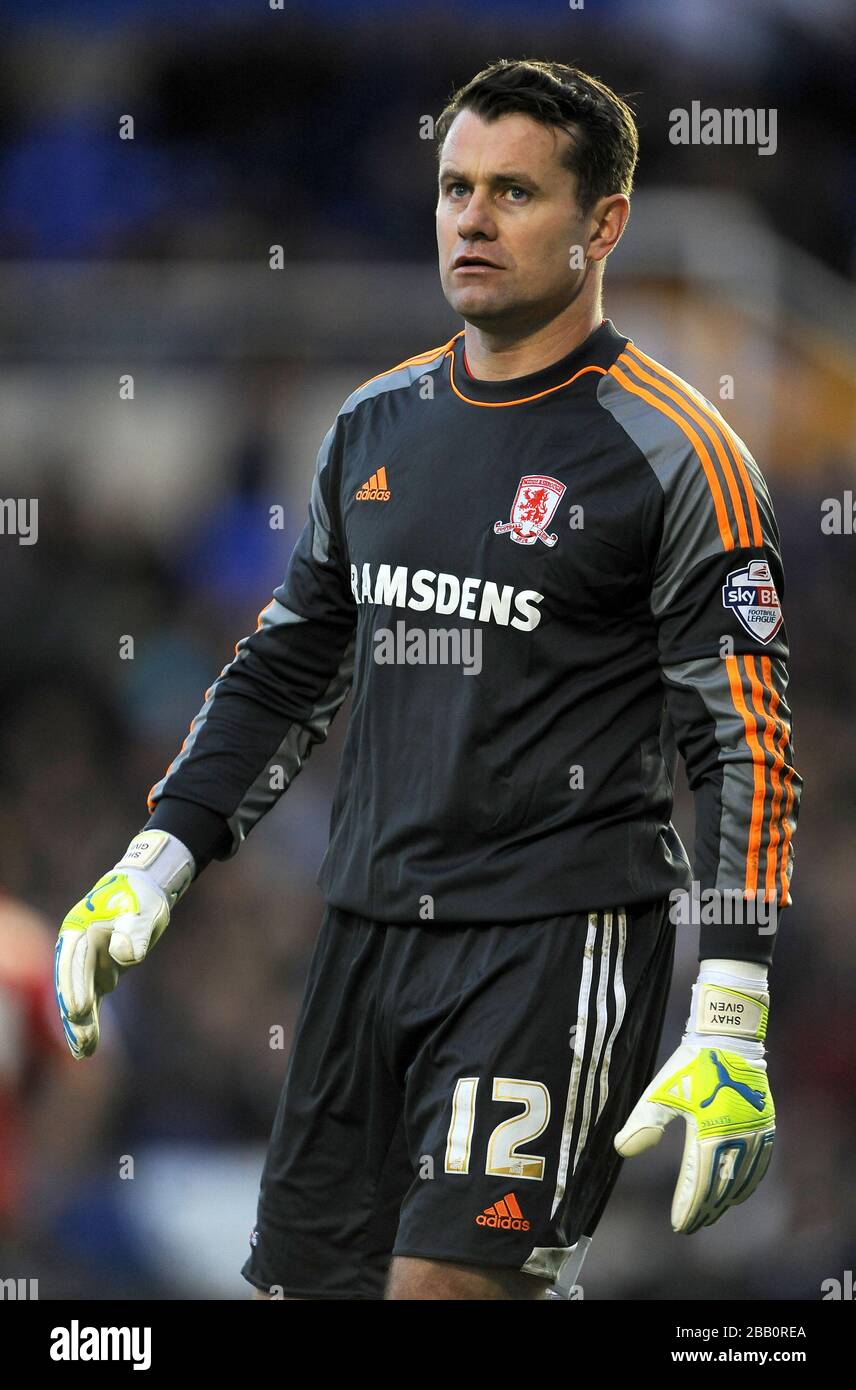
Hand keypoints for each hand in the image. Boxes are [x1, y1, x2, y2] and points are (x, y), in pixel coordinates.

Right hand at [54, 830, 193, 1059]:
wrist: (142, 890)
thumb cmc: (140, 898)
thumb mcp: (141, 909)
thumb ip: (134, 931)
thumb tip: (125, 956)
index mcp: (79, 928)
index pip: (74, 960)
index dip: (76, 985)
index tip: (80, 1009)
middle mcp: (76, 948)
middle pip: (71, 984)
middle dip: (75, 1013)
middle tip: (82, 1041)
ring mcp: (86, 963)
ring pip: (78, 997)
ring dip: (79, 1025)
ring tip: (83, 1052)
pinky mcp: (98, 974)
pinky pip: (91, 1001)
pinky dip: (90, 1022)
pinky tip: (87, 1047)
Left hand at [614, 965, 773, 1232]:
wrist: (727, 1037)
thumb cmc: (690, 1065)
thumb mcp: (661, 1092)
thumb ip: (644, 1122)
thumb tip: (622, 1150)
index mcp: (712, 1133)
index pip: (700, 1184)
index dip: (690, 1208)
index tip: (680, 1225)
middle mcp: (738, 1137)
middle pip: (722, 1187)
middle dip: (707, 1209)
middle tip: (693, 1225)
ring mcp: (755, 1132)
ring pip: (744, 1178)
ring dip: (728, 1199)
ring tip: (713, 1212)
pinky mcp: (765, 1124)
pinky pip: (761, 1162)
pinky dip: (750, 1180)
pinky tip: (740, 1188)